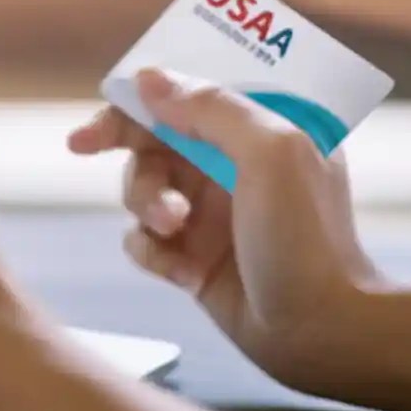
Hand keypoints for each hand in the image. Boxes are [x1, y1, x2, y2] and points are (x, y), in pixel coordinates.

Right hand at [68, 69, 383, 392]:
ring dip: (146, 204)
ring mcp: (209, 214)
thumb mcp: (270, 153)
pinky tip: (181, 273)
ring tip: (173, 228)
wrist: (321, 331)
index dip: (136, 102)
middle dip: (134, 156)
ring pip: (141, 191)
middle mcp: (230, 166)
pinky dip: (151, 252)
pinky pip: (143, 241)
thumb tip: (149, 79)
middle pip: (151, 143)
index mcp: (257, 131)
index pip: (186, 97)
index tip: (98, 123)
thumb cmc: (308, 237)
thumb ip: (211, 109)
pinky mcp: (192, 258)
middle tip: (88, 153)